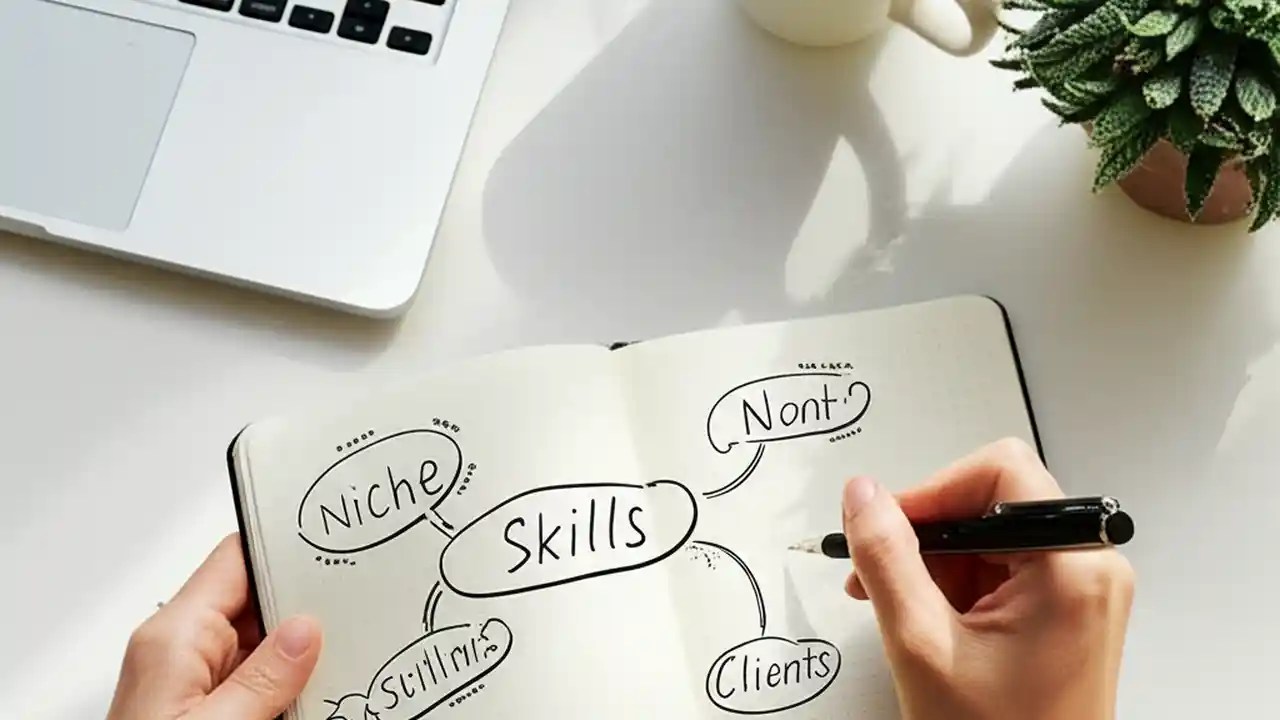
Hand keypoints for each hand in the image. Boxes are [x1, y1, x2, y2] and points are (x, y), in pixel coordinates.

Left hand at [107, 534, 322, 719]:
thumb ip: (265, 679)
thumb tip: (305, 630)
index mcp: (172, 637)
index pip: (234, 559)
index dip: (283, 550)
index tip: (330, 556)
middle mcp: (174, 650)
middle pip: (253, 601)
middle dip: (301, 612)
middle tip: (350, 622)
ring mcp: (185, 680)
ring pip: (258, 643)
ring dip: (296, 656)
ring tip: (333, 670)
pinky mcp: (197, 707)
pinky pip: (250, 678)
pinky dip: (283, 685)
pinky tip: (310, 698)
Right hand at [842, 438, 1133, 719]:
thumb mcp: (922, 645)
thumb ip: (887, 559)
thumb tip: (862, 497)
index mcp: (1073, 568)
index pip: (1001, 469)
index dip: (934, 489)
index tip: (889, 521)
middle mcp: (1091, 568)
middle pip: (994, 499)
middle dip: (927, 533)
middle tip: (879, 569)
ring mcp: (1082, 590)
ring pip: (991, 534)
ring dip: (935, 563)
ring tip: (901, 608)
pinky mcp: (1068, 608)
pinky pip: (1002, 566)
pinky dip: (956, 584)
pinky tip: (928, 619)